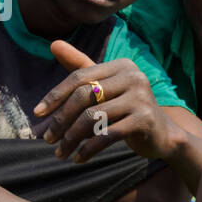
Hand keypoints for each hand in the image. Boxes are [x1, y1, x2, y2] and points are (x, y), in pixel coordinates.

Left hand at [32, 41, 176, 164]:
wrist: (163, 135)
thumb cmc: (128, 109)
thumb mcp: (105, 87)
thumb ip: (81, 67)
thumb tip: (53, 44)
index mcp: (121, 65)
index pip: (79, 77)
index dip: (55, 95)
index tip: (38, 114)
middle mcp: (133, 76)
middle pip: (84, 96)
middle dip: (61, 120)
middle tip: (48, 139)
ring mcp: (141, 98)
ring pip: (93, 117)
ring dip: (72, 138)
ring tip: (61, 152)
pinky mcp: (144, 120)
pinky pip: (107, 135)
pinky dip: (89, 149)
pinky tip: (79, 158)